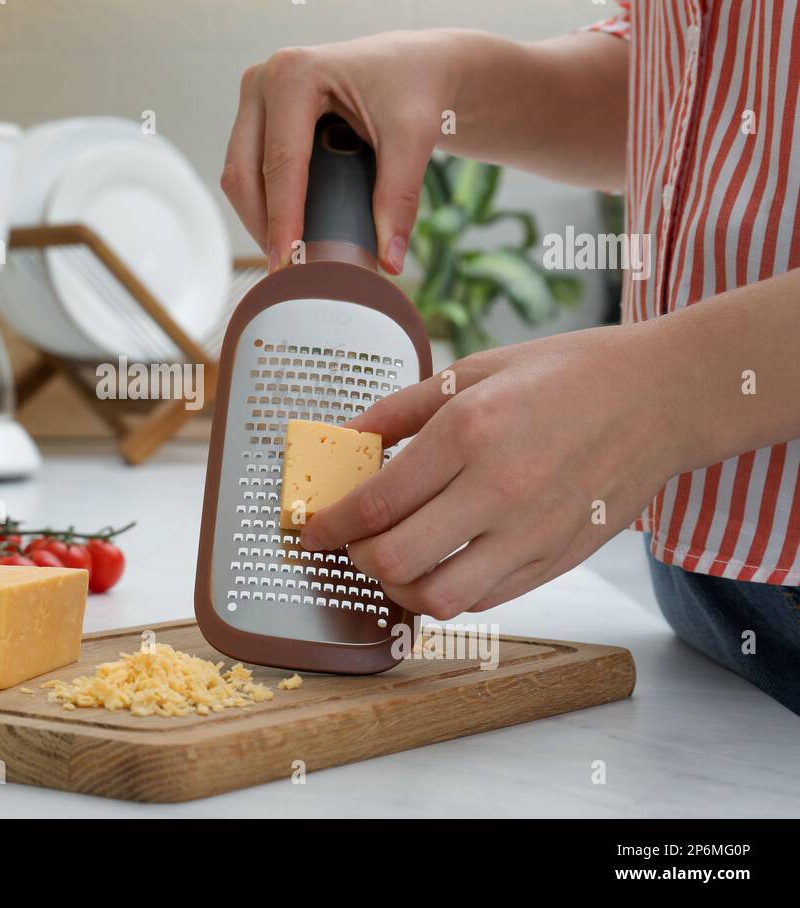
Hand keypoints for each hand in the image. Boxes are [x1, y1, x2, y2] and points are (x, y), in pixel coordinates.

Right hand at [220, 31, 462, 272]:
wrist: (415, 65)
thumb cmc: (413, 88)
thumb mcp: (414, 137)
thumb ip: (399, 195)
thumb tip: (388, 261)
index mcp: (294, 73)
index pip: (281, 161)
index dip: (283, 217)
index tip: (288, 262)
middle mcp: (263, 80)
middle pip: (243, 171)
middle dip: (262, 225)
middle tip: (288, 269)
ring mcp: (254, 99)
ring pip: (237, 175)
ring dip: (259, 218)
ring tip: (291, 254)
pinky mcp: (257, 117)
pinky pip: (246, 170)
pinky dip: (264, 204)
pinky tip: (288, 230)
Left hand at [298, 325, 683, 618]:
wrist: (660, 396)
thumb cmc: (565, 374)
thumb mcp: (473, 370)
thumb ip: (398, 410)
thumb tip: (341, 441)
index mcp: (469, 431)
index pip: (374, 504)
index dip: (327, 526)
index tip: (310, 531)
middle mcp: (498, 489)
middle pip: (394, 560)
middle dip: (355, 559)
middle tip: (350, 542)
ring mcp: (532, 532)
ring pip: (438, 599)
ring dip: (398, 588)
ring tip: (392, 561)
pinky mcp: (557, 559)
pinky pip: (484, 600)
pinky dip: (448, 591)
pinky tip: (441, 562)